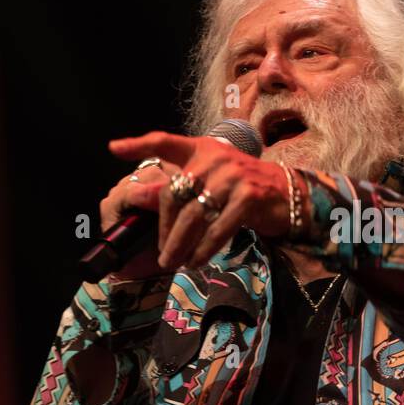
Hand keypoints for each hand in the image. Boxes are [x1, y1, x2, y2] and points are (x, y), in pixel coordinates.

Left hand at [108, 131, 296, 270]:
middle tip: (162, 253)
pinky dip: (204, 248)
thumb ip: (178, 189)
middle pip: (175, 193)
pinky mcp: (248, 196)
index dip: (139, 144)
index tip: (114, 148)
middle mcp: (215, 157)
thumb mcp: (211, 182)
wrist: (289, 194)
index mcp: (202, 149)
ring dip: (180, 244)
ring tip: (174, 262)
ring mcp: (232, 176)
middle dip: (165, 228)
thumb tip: (138, 198)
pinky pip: (218, 228)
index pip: (165, 142)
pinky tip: (197, 261)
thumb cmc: (244, 189)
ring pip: (193, 215)